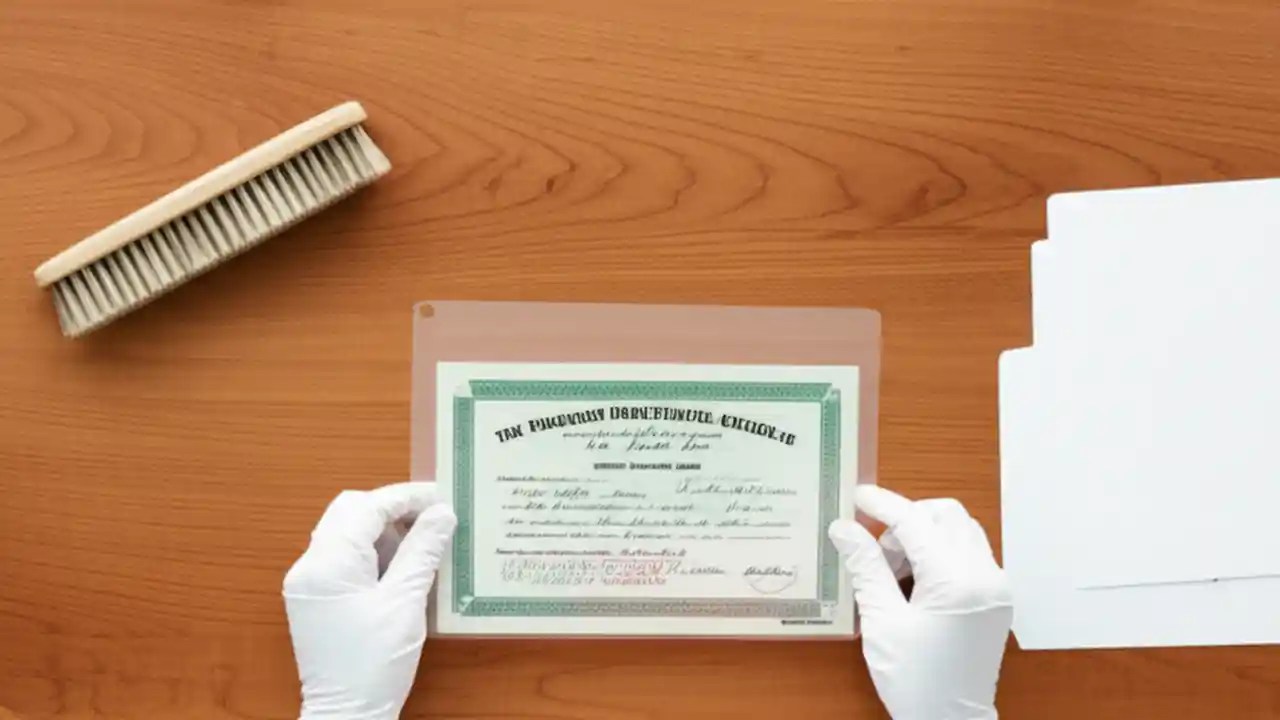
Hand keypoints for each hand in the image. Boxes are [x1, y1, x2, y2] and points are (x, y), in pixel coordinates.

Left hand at [283, 483, 456, 719]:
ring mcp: (308, 582)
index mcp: (328, 563)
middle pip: (350, 512)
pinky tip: (402, 566)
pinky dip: (371, 552)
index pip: (366, 507)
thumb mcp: (406, 603)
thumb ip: (423, 551)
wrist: (345, 715)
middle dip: (392, 509)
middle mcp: (309, 565)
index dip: (405, 497)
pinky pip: (342, 558)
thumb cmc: (374, 663)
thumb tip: (442, 513)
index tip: (441, 496)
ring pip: (345, 533)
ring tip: (423, 542)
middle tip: (432, 518)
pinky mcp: (315, 599)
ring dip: (382, 530)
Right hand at [829, 486, 1011, 719]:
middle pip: (946, 516)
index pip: (917, 522)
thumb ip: (865, 567)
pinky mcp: (997, 598)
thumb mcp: (882, 622)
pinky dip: (941, 552)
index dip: (884, 505)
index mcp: (957, 582)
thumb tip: (844, 528)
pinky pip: (970, 553)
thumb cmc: (915, 680)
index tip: (858, 496)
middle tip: (876, 548)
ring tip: (894, 569)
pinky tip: (916, 581)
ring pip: (961, 531)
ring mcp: (996, 586)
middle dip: (908, 520)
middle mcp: (985, 576)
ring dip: (926, 534)